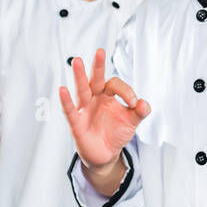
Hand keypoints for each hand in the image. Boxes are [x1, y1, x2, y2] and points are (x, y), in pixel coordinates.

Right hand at [58, 48, 149, 167]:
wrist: (105, 154)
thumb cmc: (116, 133)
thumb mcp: (132, 122)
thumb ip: (140, 112)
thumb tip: (144, 104)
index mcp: (107, 95)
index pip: (114, 84)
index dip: (126, 91)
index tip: (134, 103)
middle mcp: (95, 99)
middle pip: (95, 79)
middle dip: (97, 66)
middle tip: (100, 51)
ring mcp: (85, 110)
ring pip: (82, 90)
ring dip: (79, 76)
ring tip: (77, 62)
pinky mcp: (77, 123)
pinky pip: (70, 111)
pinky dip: (66, 101)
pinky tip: (62, 90)